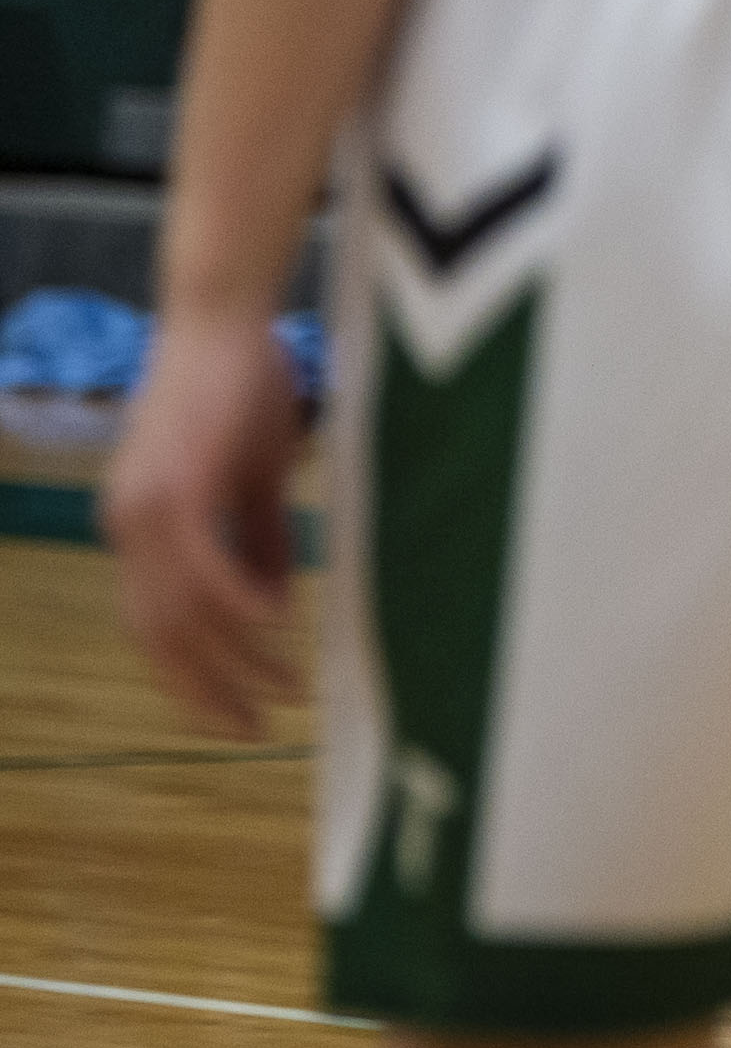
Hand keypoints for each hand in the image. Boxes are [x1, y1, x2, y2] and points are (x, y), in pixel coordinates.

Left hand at [100, 309, 305, 739]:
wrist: (224, 315)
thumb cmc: (245, 386)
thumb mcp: (256, 479)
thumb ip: (260, 542)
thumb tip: (273, 606)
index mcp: (142, 526)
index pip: (157, 625)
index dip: (195, 676)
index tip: (243, 714)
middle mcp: (128, 524)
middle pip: (160, 634)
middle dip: (207, 691)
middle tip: (254, 731)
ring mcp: (145, 505)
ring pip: (180, 610)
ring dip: (234, 659)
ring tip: (286, 690)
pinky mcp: (174, 482)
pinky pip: (200, 562)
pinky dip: (236, 600)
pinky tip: (277, 624)